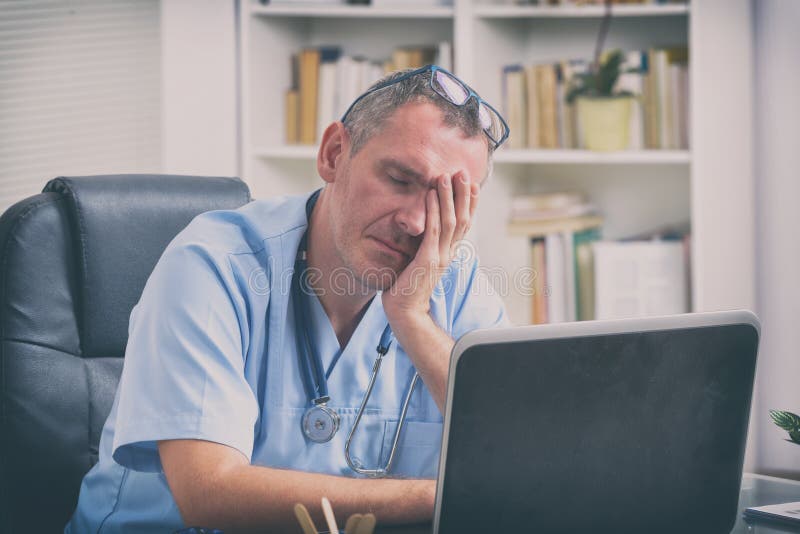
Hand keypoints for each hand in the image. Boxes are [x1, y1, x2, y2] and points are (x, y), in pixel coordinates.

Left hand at [382, 172, 478, 326]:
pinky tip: (431, 194)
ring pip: (450, 221)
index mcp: (449, 253)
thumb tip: (421, 230)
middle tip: (462, 172)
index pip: (463, 224)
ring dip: (449, 197)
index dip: (469, 203)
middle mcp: (448, 253)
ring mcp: (440, 256)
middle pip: (462, 218)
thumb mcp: (420, 262)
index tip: (471, 183)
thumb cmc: (408, 289)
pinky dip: (433, 210)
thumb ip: (425, 247)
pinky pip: (433, 230)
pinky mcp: (427, 259)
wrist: (406, 313)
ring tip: (446, 176)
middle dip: (463, 194)